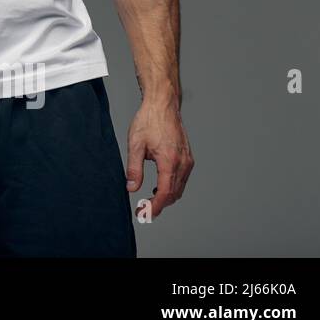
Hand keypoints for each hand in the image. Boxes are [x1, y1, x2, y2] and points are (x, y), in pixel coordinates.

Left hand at [126, 98, 193, 217]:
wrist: (163, 105)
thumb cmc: (149, 121)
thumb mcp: (135, 144)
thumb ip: (134, 169)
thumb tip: (131, 188)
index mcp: (170, 161)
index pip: (165, 193)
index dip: (155, 207)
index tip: (145, 213)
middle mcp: (183, 163)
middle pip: (174, 194)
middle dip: (160, 205)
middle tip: (143, 210)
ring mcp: (188, 160)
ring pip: (180, 188)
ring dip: (166, 197)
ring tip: (149, 200)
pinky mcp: (188, 157)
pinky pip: (182, 179)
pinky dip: (172, 187)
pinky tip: (159, 186)